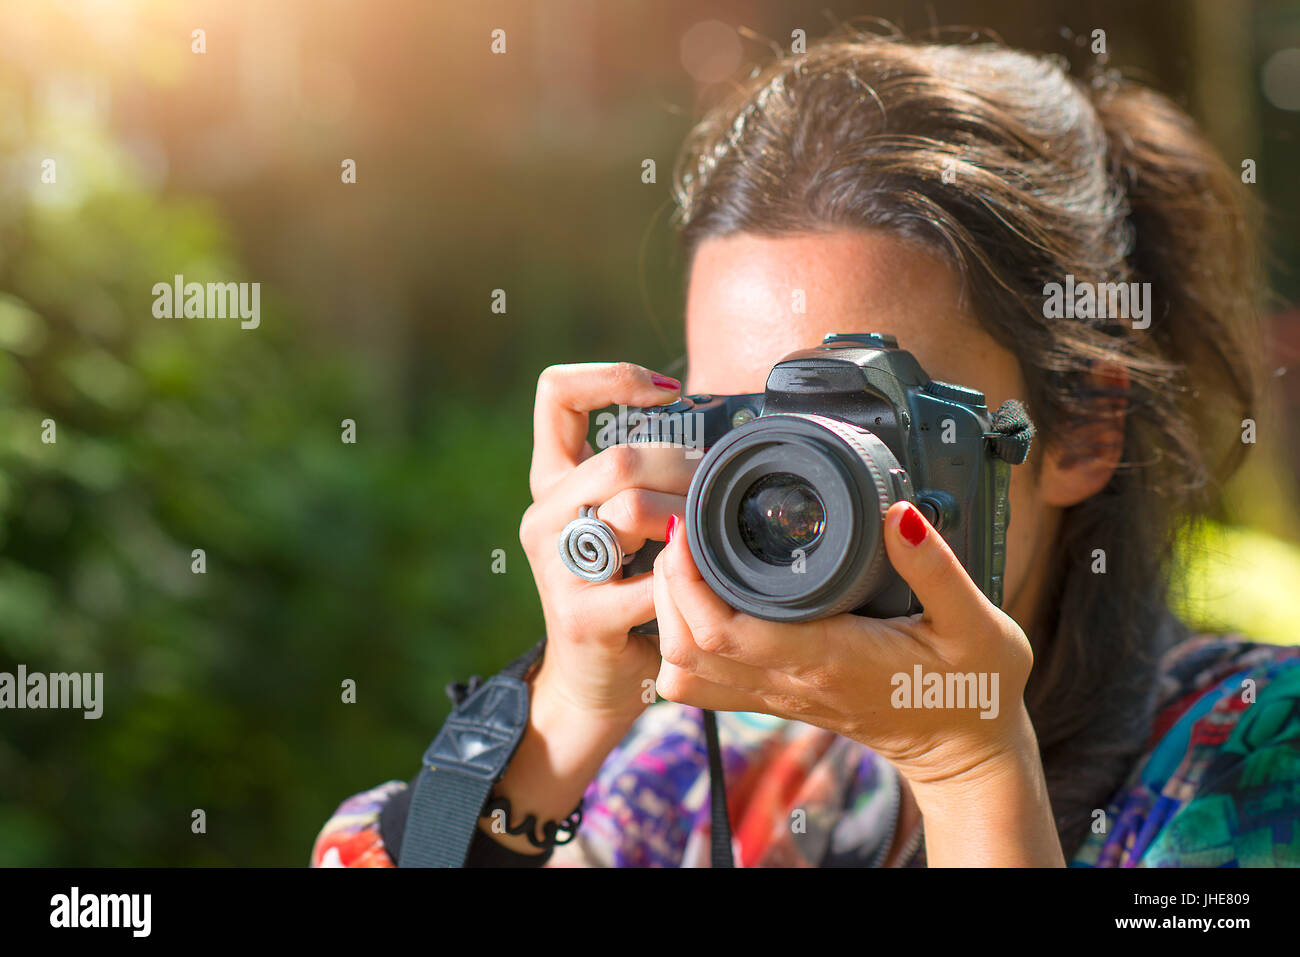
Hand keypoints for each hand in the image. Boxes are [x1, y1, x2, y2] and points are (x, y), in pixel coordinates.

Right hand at [519, 361, 697, 724]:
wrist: (596, 685)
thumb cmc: (627, 596)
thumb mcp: (630, 527)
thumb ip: (652, 478)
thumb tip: (723, 431)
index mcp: (553, 482)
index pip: (557, 393)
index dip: (612, 377)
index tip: (668, 393)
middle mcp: (545, 516)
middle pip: (616, 457)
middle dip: (685, 467)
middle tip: (720, 488)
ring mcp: (556, 566)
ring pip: (629, 507)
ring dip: (689, 518)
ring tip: (713, 536)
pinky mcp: (582, 615)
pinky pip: (652, 578)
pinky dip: (690, 576)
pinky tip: (705, 584)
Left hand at [652, 500, 1062, 864]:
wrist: (964, 749)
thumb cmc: (972, 687)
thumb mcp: (975, 623)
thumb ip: (936, 569)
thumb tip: (897, 514)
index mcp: (827, 658)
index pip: (724, 630)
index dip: (688, 578)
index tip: (691, 524)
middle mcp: (790, 681)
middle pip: (687, 648)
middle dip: (667, 585)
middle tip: (684, 528)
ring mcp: (777, 694)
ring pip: (684, 671)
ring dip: (667, 614)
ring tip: (685, 559)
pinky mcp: (775, 696)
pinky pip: (702, 684)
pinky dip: (680, 645)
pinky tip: (697, 602)